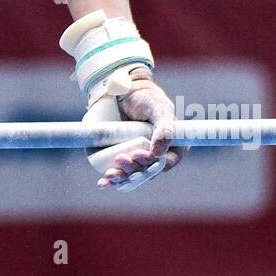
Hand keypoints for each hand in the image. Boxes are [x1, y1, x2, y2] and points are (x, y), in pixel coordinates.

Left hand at [87, 73, 187, 191]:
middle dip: (134, 171)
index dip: (152, 163)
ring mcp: (140, 160)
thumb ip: (165, 128)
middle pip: (147, 172)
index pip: (165, 163)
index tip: (137, 155)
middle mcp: (157, 157)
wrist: (124, 92)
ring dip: (122, 178)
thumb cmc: (148, 98)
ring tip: (110, 174)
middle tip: (120, 159)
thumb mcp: (160, 109)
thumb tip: (158, 153)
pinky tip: (103, 183)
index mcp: (172, 147)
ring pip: (132, 176)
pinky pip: (119, 173)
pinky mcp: (124, 159)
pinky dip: (112, 180)